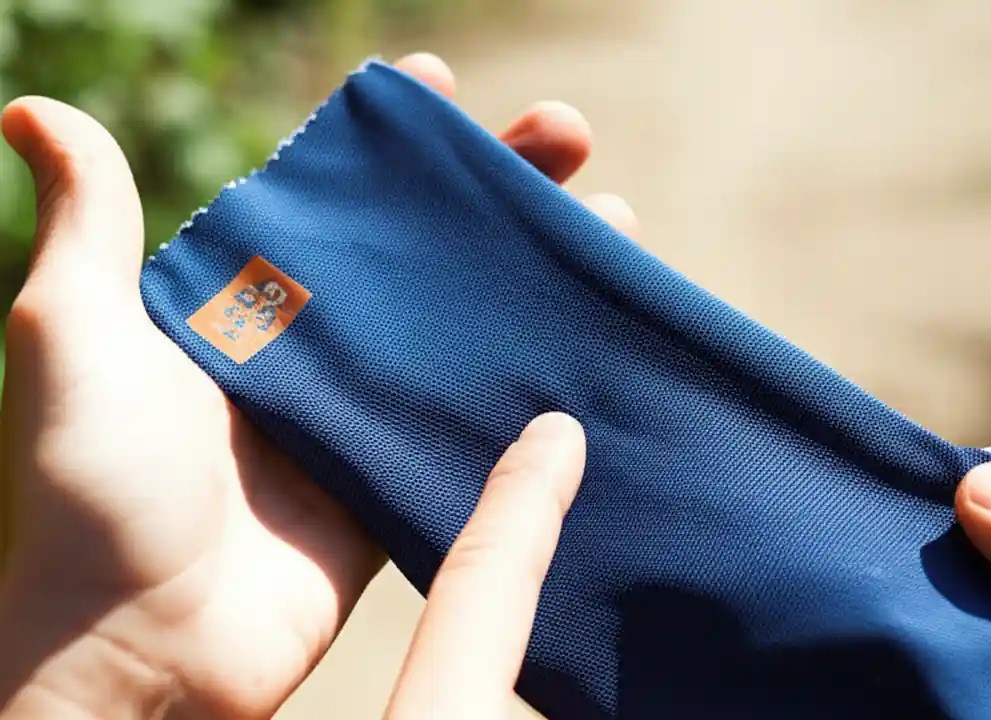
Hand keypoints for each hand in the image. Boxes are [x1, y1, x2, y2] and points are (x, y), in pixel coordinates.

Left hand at [0, 53, 637, 718]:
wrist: (134, 654)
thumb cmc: (93, 492)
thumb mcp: (73, 337)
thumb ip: (87, 227)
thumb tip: (34, 108)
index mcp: (239, 302)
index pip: (330, 198)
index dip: (390, 143)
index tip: (445, 88)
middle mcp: (305, 351)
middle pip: (421, 252)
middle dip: (496, 191)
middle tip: (569, 136)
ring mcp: (354, 420)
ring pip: (462, 329)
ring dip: (533, 276)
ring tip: (614, 226)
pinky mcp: (390, 487)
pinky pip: (468, 423)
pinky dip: (526, 385)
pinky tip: (588, 344)